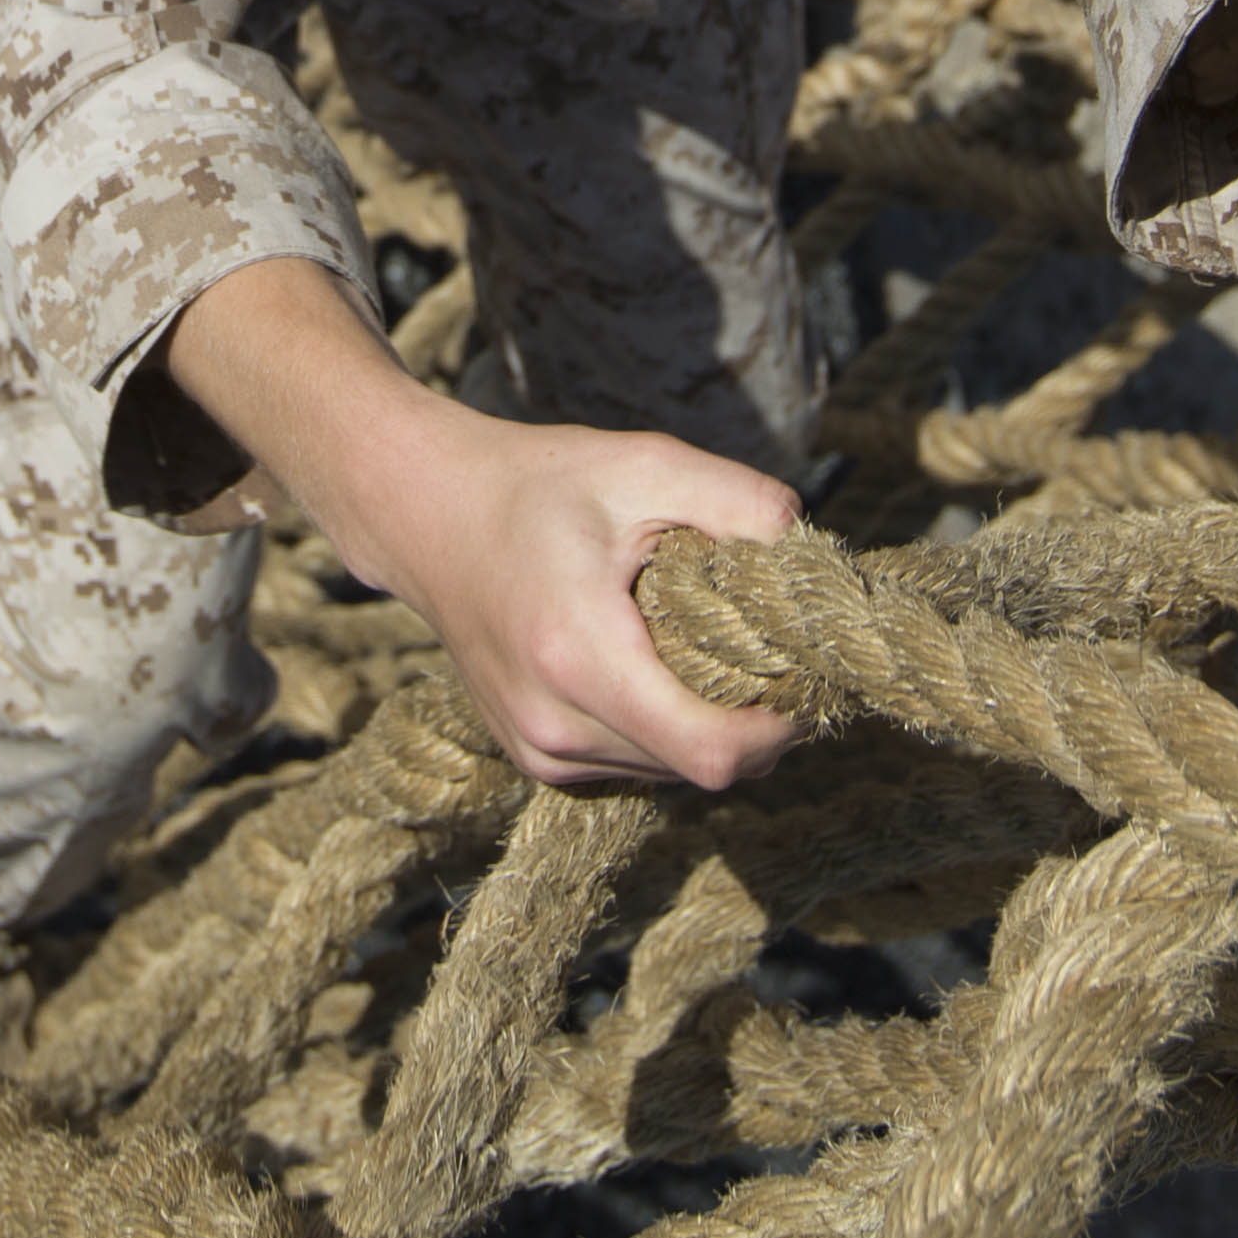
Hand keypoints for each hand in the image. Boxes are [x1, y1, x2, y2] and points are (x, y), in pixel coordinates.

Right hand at [162, 258, 803, 787]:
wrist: (424, 512)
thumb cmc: (538, 482)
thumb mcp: (645, 465)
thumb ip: (740, 501)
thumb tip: (813, 553)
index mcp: (580, 656)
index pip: (712, 753)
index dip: (778, 728)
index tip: (803, 670)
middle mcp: (553, 725)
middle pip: (699, 768)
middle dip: (752, 719)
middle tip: (768, 645)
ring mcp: (538, 751)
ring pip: (669, 773)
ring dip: (706, 725)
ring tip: (702, 643)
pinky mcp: (535, 758)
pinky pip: (633, 765)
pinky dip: (665, 728)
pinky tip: (657, 662)